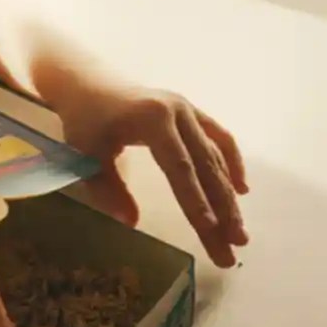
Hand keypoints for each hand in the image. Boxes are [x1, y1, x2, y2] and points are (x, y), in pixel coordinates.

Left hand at [50, 73, 249, 267]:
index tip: (209, 229)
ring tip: (239, 234)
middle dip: (222, 209)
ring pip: (216, 158)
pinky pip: (219, 139)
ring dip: (229, 196)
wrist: (87, 81)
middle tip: (236, 245)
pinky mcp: (192, 113)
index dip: (195, 199)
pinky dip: (232, 163)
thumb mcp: (87, 155)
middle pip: (206, 167)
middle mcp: (180, 112)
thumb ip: (107, 189)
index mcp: (154, 120)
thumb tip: (132, 223)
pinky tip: (242, 190)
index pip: (180, 168)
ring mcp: (189, 111)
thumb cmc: (84, 120)